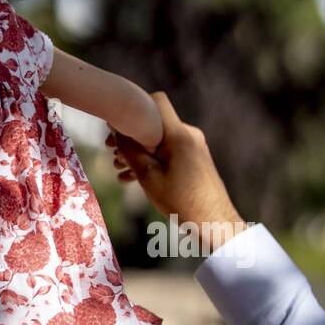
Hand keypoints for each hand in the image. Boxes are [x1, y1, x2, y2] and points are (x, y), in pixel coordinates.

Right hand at [105, 92, 243, 242]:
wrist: (215, 223)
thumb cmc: (181, 201)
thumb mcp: (148, 177)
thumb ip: (130, 151)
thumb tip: (116, 132)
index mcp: (179, 134)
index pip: (156, 101)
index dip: (134, 107)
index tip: (116, 126)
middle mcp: (189, 135)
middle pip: (154, 123)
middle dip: (130, 135)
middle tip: (109, 150)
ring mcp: (193, 147)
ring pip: (158, 139)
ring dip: (137, 150)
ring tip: (117, 167)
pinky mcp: (194, 160)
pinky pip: (167, 152)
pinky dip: (150, 159)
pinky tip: (132, 177)